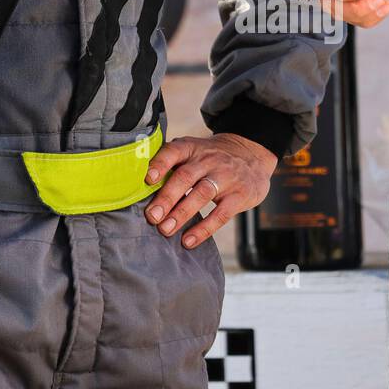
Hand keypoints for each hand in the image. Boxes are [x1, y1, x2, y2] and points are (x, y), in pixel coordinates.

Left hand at [144, 132, 277, 247]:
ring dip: (182, 213)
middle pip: (185, 177)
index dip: (160, 164)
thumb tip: (138, 182)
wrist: (251, 154)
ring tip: (165, 230)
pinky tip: (188, 240)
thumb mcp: (192, 150)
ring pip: (202, 194)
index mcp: (191, 147)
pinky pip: (221, 214)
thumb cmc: (210, 158)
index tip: (147, 179)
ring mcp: (225, 177)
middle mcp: (208, 160)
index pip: (173, 151)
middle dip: (167, 197)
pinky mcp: (239, 196)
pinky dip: (204, 229)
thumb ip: (170, 162)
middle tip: (152, 216)